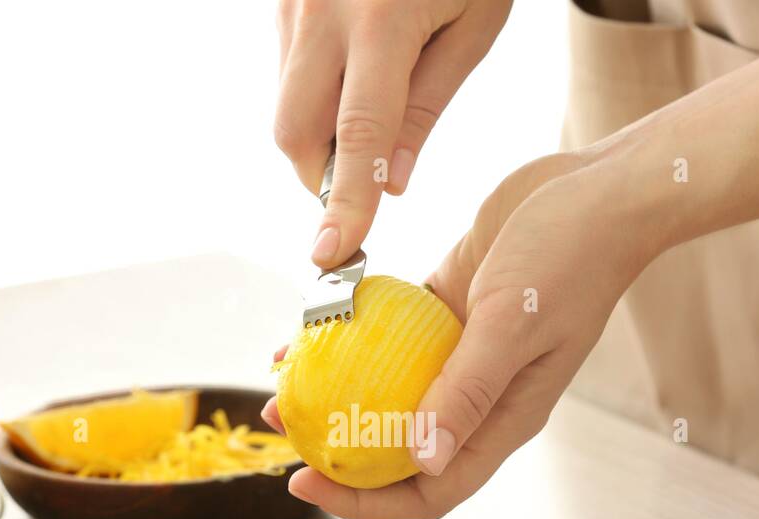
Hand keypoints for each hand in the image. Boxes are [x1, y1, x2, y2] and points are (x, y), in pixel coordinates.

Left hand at [267, 145, 666, 518]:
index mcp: (503, 419)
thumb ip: (468, 392)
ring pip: (389, 392)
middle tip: (280, 431)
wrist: (601, 191)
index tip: (305, 481)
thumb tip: (421, 461)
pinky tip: (310, 327)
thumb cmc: (569, 258)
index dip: (367, 499)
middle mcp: (480, 396)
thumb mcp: (512, 326)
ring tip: (281, 382)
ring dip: (336, 393)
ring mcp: (464, 353)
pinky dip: (351, 338)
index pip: (431, 487)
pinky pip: (390, 336)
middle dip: (338, 451)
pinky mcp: (451, 308)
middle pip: (401, 448)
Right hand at [274, 0, 511, 266]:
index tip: (333, 253)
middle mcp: (323, 11)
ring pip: (285, 104)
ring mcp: (293, 2)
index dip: (346, 201)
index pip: (358, 134)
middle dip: (321, 176)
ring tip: (372, 107)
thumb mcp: (473, 28)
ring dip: (320, 135)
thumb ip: (425, 108)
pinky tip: (355, 70)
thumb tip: (388, 185)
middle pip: (295, 130)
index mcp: (383, 19)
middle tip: (362, 183)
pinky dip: (316, 96)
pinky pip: (287, 71)